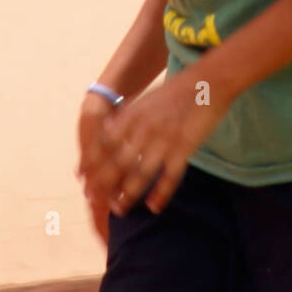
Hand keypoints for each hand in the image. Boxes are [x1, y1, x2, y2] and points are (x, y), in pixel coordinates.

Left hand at [77, 72, 230, 216]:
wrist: (208, 81)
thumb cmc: (176, 91)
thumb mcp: (144, 99)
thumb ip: (124, 116)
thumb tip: (104, 128)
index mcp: (132, 115)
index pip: (104, 145)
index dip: (92, 164)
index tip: (83, 179)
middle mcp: (144, 129)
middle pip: (118, 163)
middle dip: (104, 185)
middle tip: (95, 201)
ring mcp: (164, 140)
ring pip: (140, 174)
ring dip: (128, 194)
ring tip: (120, 209)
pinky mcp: (184, 148)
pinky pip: (170, 177)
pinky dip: (161, 194)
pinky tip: (153, 207)